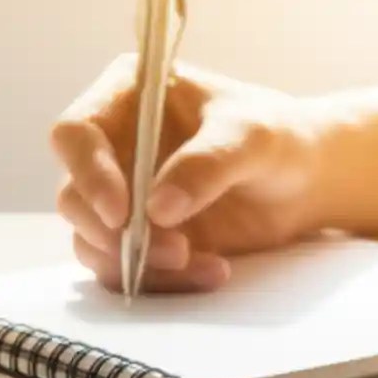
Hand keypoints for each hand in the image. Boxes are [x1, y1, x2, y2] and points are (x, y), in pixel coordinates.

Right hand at [51, 56, 322, 292]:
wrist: (303, 180)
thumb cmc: (277, 137)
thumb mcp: (253, 138)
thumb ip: (207, 164)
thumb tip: (157, 209)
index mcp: (127, 97)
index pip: (75, 132)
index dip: (88, 174)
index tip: (122, 214)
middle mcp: (113, 146)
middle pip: (74, 196)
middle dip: (117, 234)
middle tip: (176, 250)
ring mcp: (123, 196)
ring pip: (95, 241)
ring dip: (140, 264)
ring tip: (204, 264)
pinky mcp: (139, 237)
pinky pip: (125, 269)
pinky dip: (163, 281)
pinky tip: (213, 271)